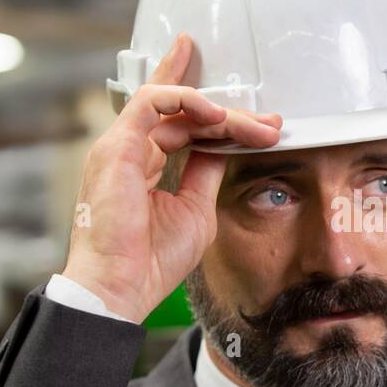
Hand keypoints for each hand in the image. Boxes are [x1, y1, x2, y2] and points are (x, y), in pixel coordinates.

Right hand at [61, 34, 280, 321]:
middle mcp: (129, 150)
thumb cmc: (151, 259)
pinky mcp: (116, 145)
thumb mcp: (195, 209)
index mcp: (144, 165)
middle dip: (231, 115)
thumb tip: (224, 147)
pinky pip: (150, 102)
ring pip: (173, 105)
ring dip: (218, 110)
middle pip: (183, 114)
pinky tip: (217, 114)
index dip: (216, 114)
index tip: (261, 124)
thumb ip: (205, 173)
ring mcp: (120, 145)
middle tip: (270, 124)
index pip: (179, 123)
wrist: (123, 287)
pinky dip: (184, 100)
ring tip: (253, 125)